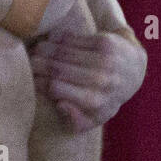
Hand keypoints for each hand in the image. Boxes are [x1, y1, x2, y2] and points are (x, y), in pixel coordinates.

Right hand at [29, 28, 146, 130]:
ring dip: (44, 49)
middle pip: (57, 69)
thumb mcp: (95, 118)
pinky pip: (73, 39)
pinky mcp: (105, 43)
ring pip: (63, 51)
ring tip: (35, 51)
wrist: (134, 70)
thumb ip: (76, 121)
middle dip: (37, 64)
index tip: (30, 80)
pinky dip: (57, 39)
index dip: (39, 82)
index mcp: (96, 101)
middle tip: (26, 63)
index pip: (56, 89)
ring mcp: (104, 60)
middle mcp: (101, 80)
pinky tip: (50, 41)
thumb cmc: (106, 97)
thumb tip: (61, 105)